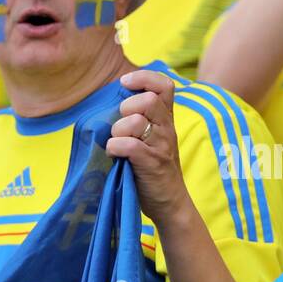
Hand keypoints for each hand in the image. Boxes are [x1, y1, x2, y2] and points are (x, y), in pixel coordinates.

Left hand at [108, 69, 189, 226]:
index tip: (126, 84)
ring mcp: (161, 146)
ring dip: (118, 131)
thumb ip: (140, 118)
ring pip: (135, 121)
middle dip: (127, 108)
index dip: (144, 78)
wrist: (170, 203)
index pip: (165, 85)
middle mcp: (167, 129)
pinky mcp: (152, 163)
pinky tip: (116, 156)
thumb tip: (112, 101)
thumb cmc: (153, 169)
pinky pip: (128, 145)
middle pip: (148, 100)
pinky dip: (115, 148)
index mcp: (166, 119)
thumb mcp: (152, 138)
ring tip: (118, 143)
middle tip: (122, 124)